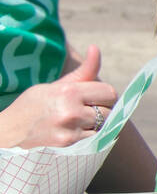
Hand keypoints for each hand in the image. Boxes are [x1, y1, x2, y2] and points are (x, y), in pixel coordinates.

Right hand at [0, 45, 117, 148]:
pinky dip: (90, 134)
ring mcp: (70, 130)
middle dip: (101, 109)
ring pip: (103, 126)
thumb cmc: (35, 104)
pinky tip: (75, 130)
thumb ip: (83, 71)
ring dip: (96, 123)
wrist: (10, 131)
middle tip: (84, 109)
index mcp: (69, 92)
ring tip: (77, 120)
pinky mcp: (69, 145)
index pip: (109, 92)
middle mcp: (71, 111)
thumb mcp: (57, 85)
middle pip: (109, 110)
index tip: (93, 97)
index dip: (103, 94)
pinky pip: (95, 138)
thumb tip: (96, 48)